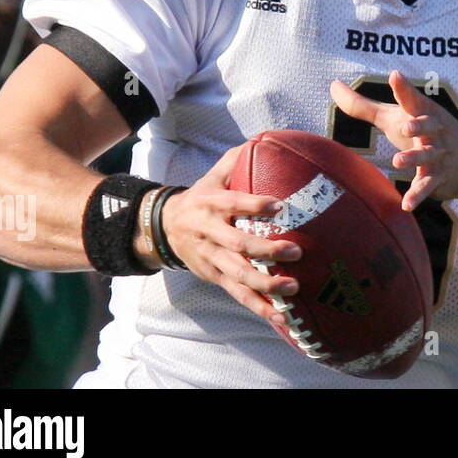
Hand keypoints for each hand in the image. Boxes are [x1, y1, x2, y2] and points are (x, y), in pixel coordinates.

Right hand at [152, 146, 303, 325]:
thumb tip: (266, 140)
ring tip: (293, 288)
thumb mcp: (213, 175)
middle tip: (295, 251)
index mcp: (210, 204)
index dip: (254, 205)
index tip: (280, 206)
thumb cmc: (203, 196)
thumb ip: (238, 160)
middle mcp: (209, 233)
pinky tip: (282, 317)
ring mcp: (211, 259)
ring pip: (238, 275)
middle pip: (237, 245)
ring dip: (266, 285)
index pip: (232, 203)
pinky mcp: (215, 277)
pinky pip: (238, 295)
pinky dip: (260, 307)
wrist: (162, 227)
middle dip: (266, 251)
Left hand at [330, 70, 457, 212]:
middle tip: (404, 127)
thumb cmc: (423, 132)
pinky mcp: (440, 176)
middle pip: (428, 125)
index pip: (412, 99)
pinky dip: (418, 194)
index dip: (403, 89)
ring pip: (428, 155)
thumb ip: (363, 105)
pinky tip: (406, 205)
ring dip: (414, 158)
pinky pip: (429, 185)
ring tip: (397, 161)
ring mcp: (439, 154)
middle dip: (418, 125)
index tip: (395, 76)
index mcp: (422, 111)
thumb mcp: (395, 117)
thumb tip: (333, 86)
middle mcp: (434, 130)